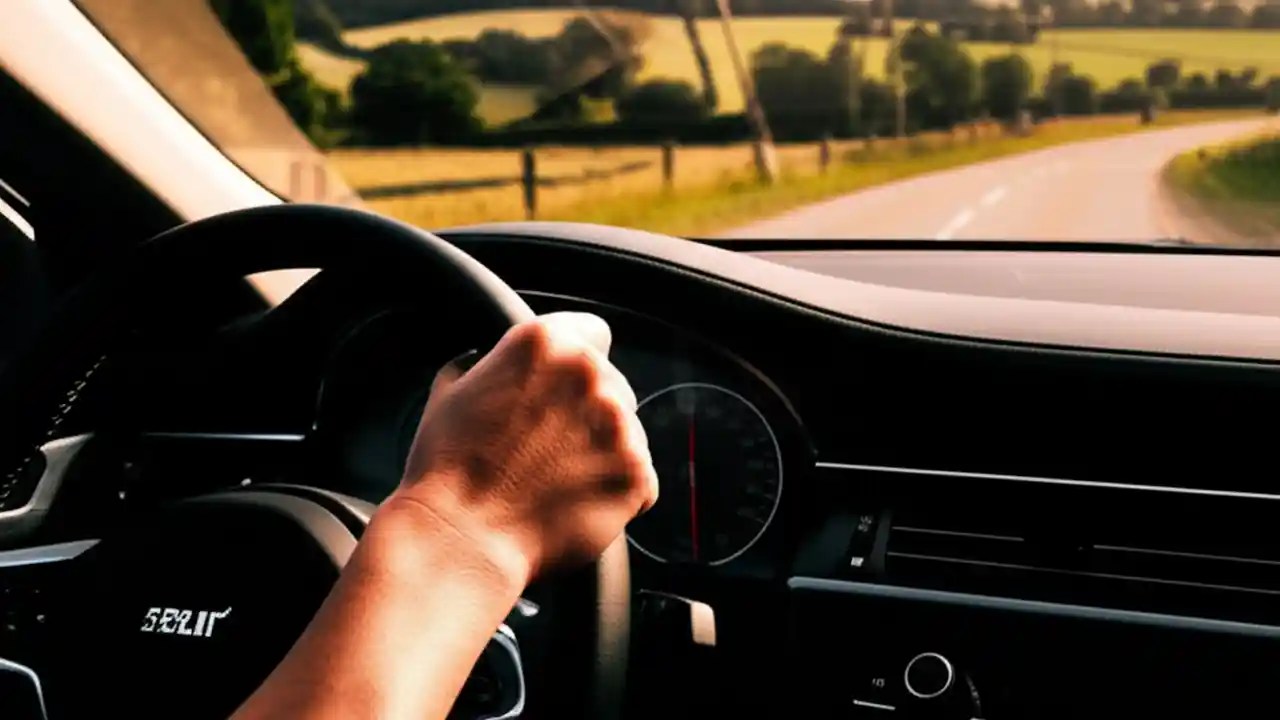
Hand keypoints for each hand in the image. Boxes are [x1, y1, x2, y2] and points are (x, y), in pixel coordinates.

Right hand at [385, 312, 658, 588]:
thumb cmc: (447, 469)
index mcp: (545, 343)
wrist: (460, 538)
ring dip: (605, 452)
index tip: (567, 387)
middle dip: (590, 412)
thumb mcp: (453, 391)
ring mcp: (618, 424)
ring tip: (557, 481)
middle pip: (614, 385)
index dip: (579, 361)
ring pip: (629, 432)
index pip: (593, 332)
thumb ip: (490, 365)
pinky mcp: (636, 473)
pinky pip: (641, 479)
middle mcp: (589, 374)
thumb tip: (492, 362)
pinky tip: (576, 503)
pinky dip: (618, 493)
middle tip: (551, 447)